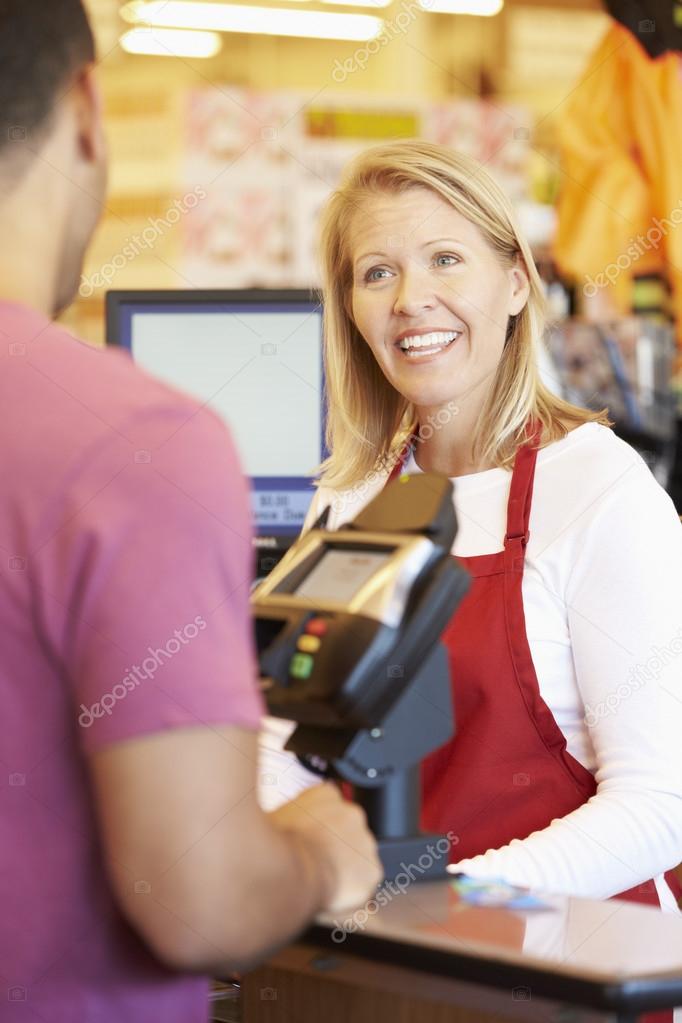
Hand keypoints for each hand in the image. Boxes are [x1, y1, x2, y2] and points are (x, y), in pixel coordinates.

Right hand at [271, 782, 382, 913]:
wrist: (290, 871)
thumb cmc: (276, 846)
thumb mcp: (274, 816)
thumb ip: (291, 813)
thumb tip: (286, 821)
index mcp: (326, 795)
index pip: (328, 805)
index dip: (318, 826)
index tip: (310, 839)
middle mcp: (351, 812)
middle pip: (346, 831)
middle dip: (333, 847)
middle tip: (313, 863)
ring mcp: (365, 841)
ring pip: (357, 857)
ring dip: (344, 868)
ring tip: (320, 881)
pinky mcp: (372, 870)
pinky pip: (364, 883)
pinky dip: (351, 891)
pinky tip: (331, 894)